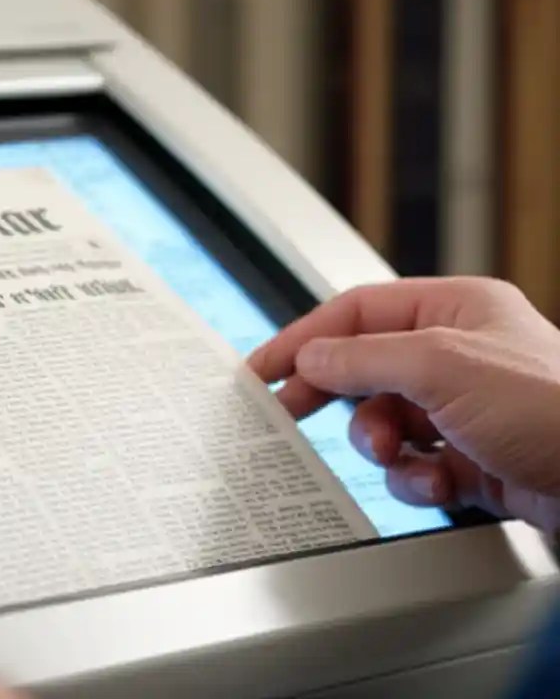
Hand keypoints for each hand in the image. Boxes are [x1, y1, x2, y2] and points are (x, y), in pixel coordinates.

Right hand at [248, 277, 559, 532]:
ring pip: (385, 425)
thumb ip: (364, 358)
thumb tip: (311, 357)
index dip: (305, 338)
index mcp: (455, 311)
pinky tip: (439, 484)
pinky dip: (417, 480)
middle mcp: (459, 355)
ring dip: (383, 448)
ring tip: (402, 456)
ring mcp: (466, 410)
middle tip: (290, 417)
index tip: (263, 369)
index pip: (358, 313)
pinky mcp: (475, 460)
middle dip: (338, 400)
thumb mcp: (442, 366)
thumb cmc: (555, 409)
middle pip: (365, 370)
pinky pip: (416, 467)